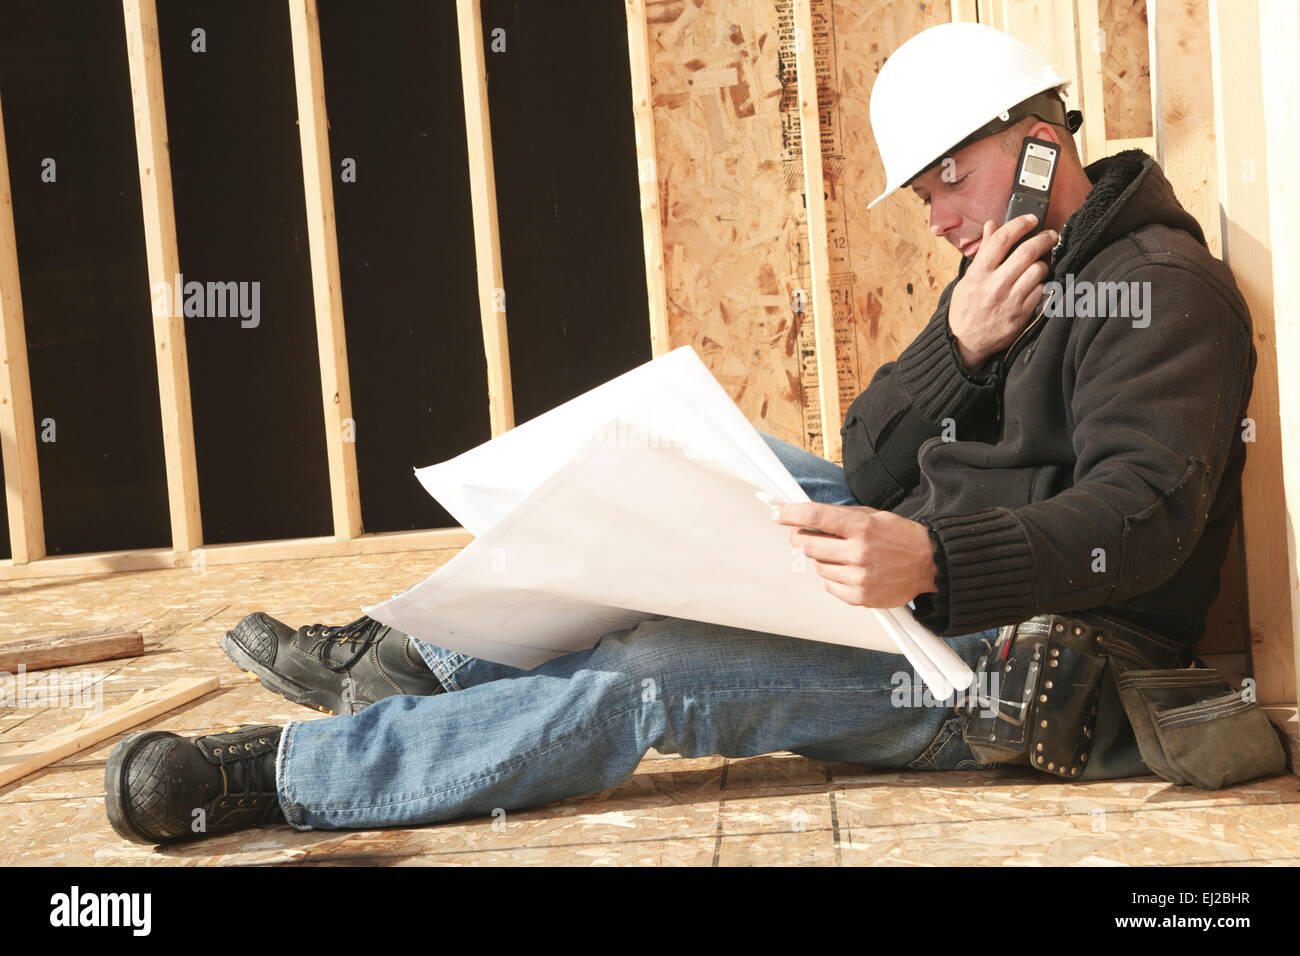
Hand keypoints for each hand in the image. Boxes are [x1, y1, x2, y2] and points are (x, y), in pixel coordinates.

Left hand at [776, 501, 937, 608]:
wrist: (929, 564)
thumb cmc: (898, 536)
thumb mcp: (872, 515)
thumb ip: (839, 516)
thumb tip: (804, 516)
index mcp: (861, 526)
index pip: (815, 516)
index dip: (790, 513)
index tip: (777, 513)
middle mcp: (859, 552)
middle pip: (808, 545)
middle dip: (801, 538)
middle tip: (804, 535)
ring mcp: (859, 576)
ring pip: (818, 567)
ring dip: (822, 559)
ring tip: (842, 554)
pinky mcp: (860, 596)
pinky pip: (829, 586)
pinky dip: (833, 577)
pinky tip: (849, 570)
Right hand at [948, 215, 1057, 372]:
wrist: (964, 343)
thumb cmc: (965, 309)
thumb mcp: (968, 278)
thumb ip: (984, 252)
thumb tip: (993, 227)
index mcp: (978, 274)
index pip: (1001, 239)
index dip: (1019, 224)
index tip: (1030, 219)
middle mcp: (995, 285)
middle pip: (1027, 252)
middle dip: (1043, 238)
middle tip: (1049, 235)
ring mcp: (1010, 300)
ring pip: (1038, 270)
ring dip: (1043, 263)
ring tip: (1040, 263)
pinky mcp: (1022, 314)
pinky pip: (1041, 291)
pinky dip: (1042, 284)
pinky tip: (1036, 283)